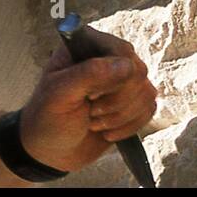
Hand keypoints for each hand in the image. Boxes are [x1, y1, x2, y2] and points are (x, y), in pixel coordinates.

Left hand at [16, 29, 156, 172]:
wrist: (50, 151)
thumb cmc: (47, 117)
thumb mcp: (59, 94)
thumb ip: (89, 74)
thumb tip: (127, 65)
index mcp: (87, 45)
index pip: (122, 51)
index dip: (114, 78)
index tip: (90, 96)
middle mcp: (109, 57)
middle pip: (138, 72)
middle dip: (116, 101)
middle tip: (90, 112)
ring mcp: (123, 80)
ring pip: (147, 91)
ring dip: (120, 116)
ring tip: (94, 122)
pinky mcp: (132, 102)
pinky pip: (149, 109)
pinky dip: (130, 126)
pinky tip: (107, 131)